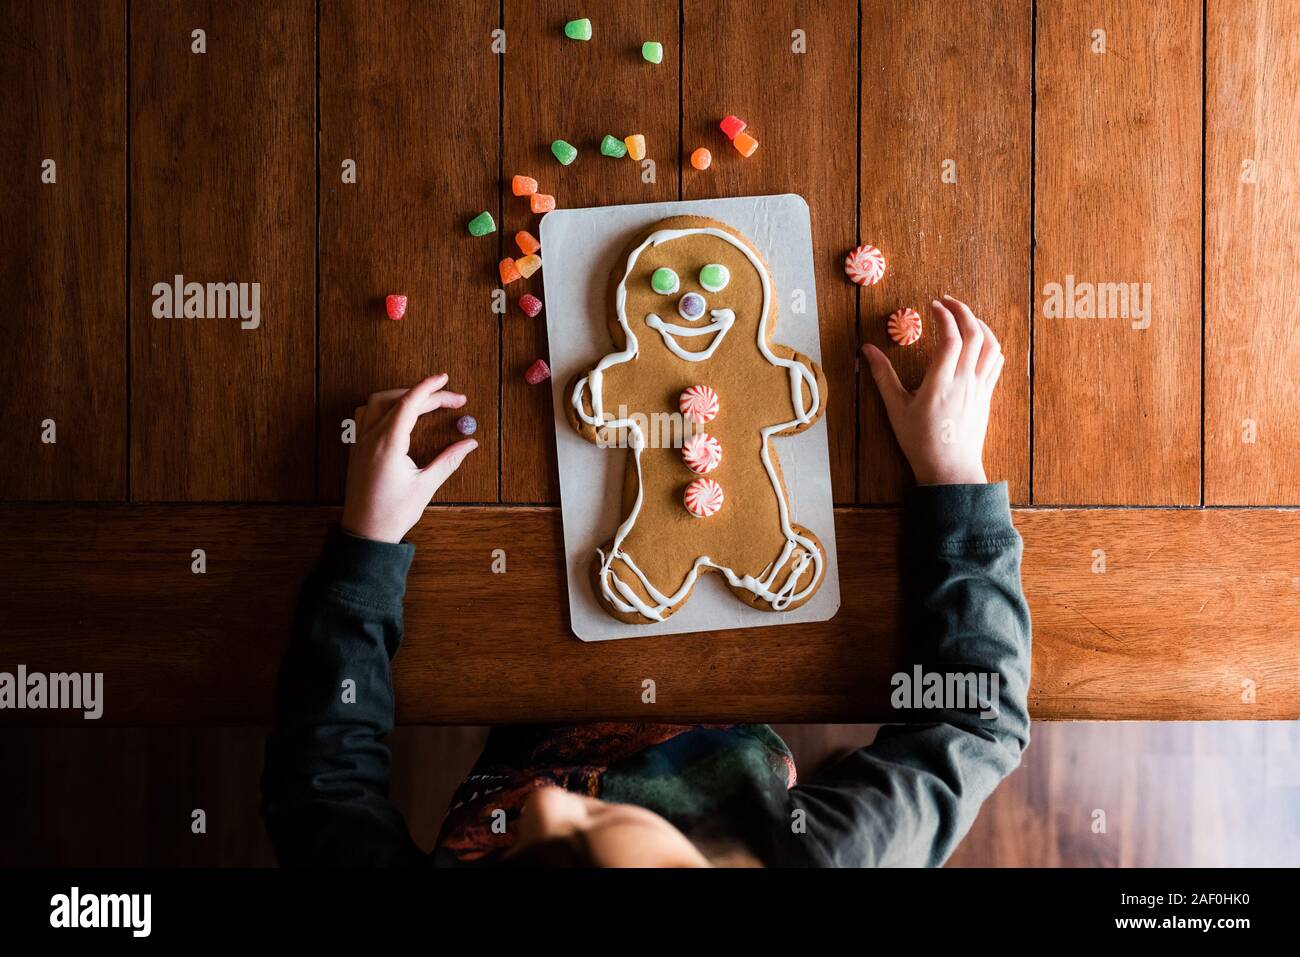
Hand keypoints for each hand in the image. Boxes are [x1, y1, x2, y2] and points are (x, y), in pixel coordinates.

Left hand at [341, 374, 477, 542]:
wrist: (364, 533)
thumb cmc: (392, 513)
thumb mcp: (425, 486)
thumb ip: (448, 460)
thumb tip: (469, 444)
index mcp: (387, 444)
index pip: (409, 403)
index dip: (429, 388)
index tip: (445, 378)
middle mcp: (370, 438)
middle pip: (396, 400)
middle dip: (424, 394)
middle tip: (451, 399)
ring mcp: (360, 442)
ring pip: (376, 402)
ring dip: (400, 395)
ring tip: (424, 400)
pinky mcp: (357, 449)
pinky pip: (365, 415)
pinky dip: (384, 406)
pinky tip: (397, 414)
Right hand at [862, 296, 1003, 485]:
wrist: (950, 470)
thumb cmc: (920, 442)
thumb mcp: (896, 409)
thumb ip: (883, 376)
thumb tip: (867, 350)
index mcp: (941, 383)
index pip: (950, 338)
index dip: (944, 316)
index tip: (933, 306)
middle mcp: (964, 381)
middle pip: (975, 334)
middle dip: (963, 311)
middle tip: (948, 302)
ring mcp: (979, 388)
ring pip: (991, 346)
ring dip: (981, 325)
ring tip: (965, 317)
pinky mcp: (986, 396)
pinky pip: (996, 362)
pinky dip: (990, 344)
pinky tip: (978, 342)